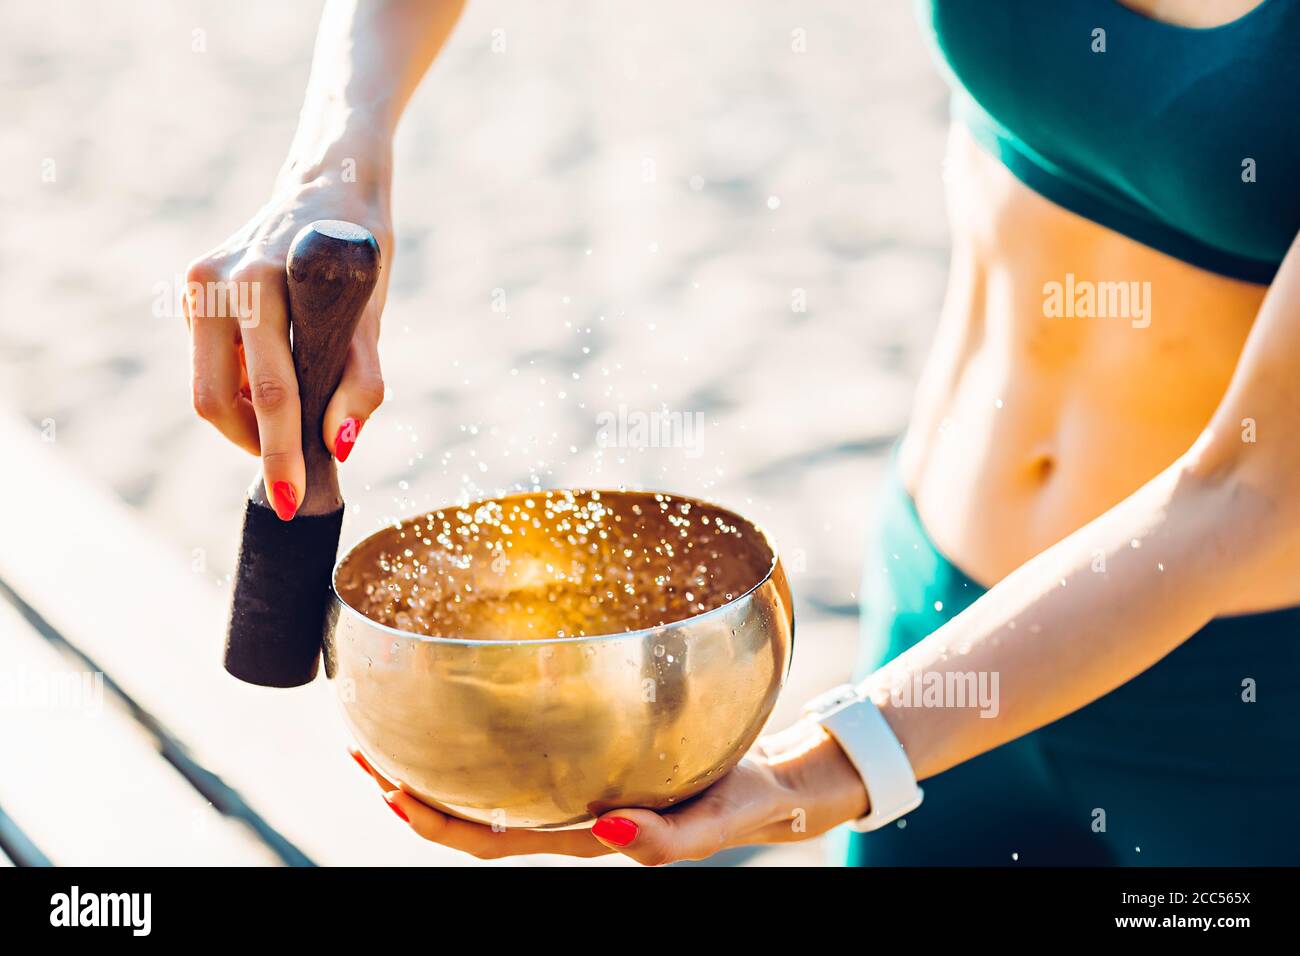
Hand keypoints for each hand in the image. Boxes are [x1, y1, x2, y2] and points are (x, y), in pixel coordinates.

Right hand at [184, 150, 392, 517]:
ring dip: (248, 419)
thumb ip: (361, 378)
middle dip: (255, 446)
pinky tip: (278, 372)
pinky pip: (211, 363)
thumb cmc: (359, 249)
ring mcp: (198, 284)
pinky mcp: (194, 290)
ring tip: (294, 413)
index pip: (268, 391)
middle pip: (216, 400)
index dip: (282, 453)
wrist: (332, 182)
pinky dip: (243, 387)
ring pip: (209, 388)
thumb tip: (340, 444)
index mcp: (260, 282)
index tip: (294, 500)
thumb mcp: (372, 311)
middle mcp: (216, 280)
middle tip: (292, 472)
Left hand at [348, 720, 867, 864]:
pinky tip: (470, 702)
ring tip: (389, 725)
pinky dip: (481, 739)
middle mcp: (565, 817)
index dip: (433, 820)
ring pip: (486, 786)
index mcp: (583, 837)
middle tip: (360, 746)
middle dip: (409, 789)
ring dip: (432, 764)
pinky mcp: (589, 762)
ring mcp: (573, 791)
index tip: (387, 785)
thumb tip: (606, 832)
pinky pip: (521, 757)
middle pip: (469, 817)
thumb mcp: (711, 824)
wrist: (767, 787)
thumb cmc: (738, 803)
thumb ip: (664, 839)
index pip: (490, 839)